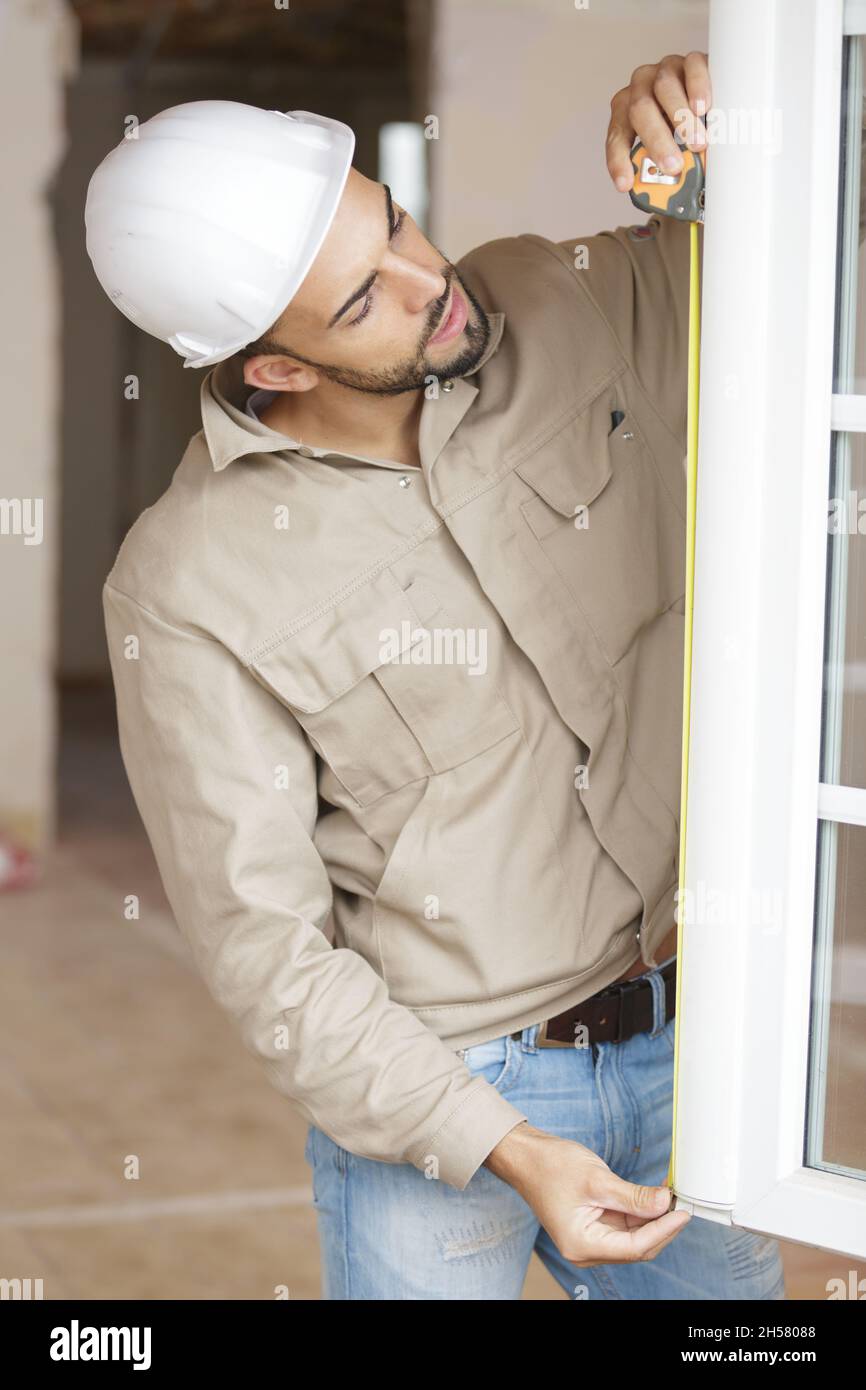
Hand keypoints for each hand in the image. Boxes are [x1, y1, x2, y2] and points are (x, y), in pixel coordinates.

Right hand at [485, 1121, 690, 1266]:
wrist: (526, 1156)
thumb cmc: (550, 1166)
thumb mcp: (596, 1179)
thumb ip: (633, 1196)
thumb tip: (664, 1203)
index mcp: (582, 1244)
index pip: (635, 1247)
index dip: (663, 1231)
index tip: (682, 1213)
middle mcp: (586, 1248)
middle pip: (636, 1247)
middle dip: (661, 1226)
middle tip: (682, 1204)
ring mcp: (590, 1238)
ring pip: (633, 1237)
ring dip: (653, 1219)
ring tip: (671, 1198)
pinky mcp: (594, 1225)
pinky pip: (624, 1225)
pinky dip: (640, 1212)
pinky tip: (654, 1198)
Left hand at [606, 52, 711, 193]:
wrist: (711, 100)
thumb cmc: (684, 131)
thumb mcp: (668, 149)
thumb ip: (662, 164)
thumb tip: (667, 193)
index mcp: (626, 110)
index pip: (616, 136)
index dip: (618, 161)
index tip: (626, 185)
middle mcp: (641, 87)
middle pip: (640, 110)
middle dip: (657, 141)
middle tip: (673, 166)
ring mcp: (665, 70)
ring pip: (664, 88)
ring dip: (680, 120)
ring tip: (697, 144)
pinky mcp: (691, 60)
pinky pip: (691, 68)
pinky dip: (697, 89)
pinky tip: (703, 109)